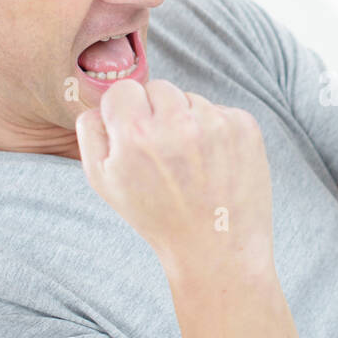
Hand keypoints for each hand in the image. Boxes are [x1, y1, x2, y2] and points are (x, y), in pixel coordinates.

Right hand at [75, 78, 275, 283]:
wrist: (217, 249)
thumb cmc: (157, 218)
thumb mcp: (104, 183)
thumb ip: (91, 133)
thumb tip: (102, 102)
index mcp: (136, 135)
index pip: (123, 89)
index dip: (126, 113)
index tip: (136, 137)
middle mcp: (178, 123)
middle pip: (159, 89)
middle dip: (157, 114)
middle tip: (165, 155)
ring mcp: (216, 123)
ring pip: (191, 99)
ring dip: (188, 122)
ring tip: (191, 165)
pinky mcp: (245, 127)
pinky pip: (220, 111)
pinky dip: (217, 131)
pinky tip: (214, 164)